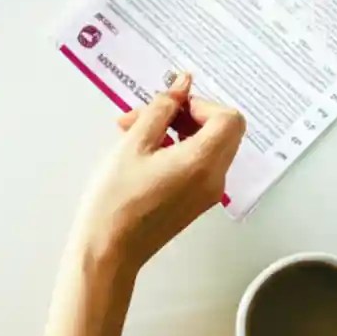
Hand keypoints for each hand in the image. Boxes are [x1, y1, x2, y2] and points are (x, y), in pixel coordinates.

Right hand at [71, 73, 245, 274]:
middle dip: (187, 115)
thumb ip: (161, 108)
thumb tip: (182, 85)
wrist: (108, 250)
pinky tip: (143, 152)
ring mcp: (208, 192)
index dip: (201, 104)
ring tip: (136, 132)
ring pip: (209, 145)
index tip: (170, 106)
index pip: (228, 118)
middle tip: (149, 115)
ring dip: (178, 131)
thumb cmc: (116, 199)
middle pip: (222, 130)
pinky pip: (199, 164)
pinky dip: (178, 149)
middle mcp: (214, 178)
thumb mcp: (134, 143)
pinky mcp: (196, 201)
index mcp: (203, 161)